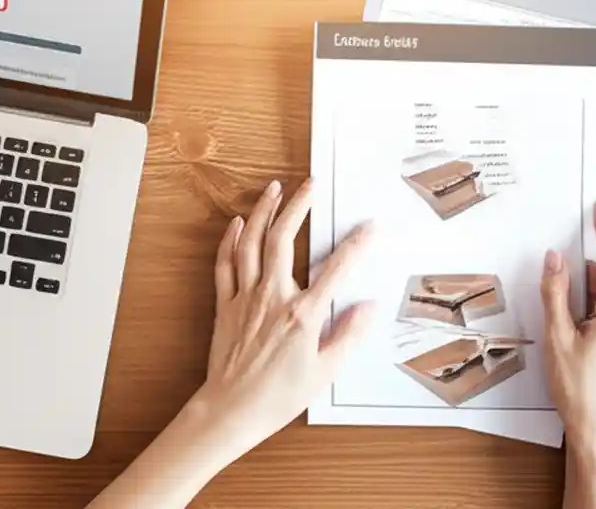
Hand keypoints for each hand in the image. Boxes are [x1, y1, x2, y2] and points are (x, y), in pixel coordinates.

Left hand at [87, 178, 377, 508]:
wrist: (231, 409)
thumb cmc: (278, 396)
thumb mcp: (325, 371)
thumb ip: (348, 335)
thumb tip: (370, 307)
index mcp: (302, 314)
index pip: (336, 268)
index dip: (356, 244)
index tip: (370, 227)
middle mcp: (272, 297)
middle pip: (284, 239)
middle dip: (298, 206)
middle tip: (308, 185)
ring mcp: (245, 298)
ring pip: (252, 243)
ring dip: (263, 212)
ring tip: (274, 189)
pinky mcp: (225, 305)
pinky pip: (225, 264)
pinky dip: (231, 240)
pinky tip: (238, 223)